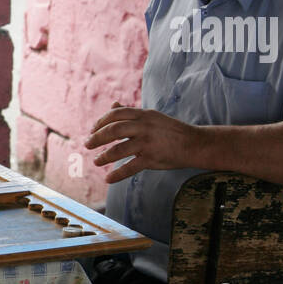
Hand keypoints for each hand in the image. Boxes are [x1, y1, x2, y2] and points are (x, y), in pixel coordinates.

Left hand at [85, 101, 202, 182]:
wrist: (195, 143)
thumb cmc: (170, 130)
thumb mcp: (151, 116)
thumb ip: (131, 113)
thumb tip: (113, 104)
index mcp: (143, 115)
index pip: (116, 114)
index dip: (101, 121)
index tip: (92, 130)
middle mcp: (144, 127)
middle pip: (113, 130)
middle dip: (97, 137)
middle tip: (87, 144)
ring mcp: (148, 143)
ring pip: (119, 149)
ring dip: (104, 156)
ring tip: (96, 161)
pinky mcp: (152, 159)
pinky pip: (130, 167)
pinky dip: (117, 174)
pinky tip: (108, 178)